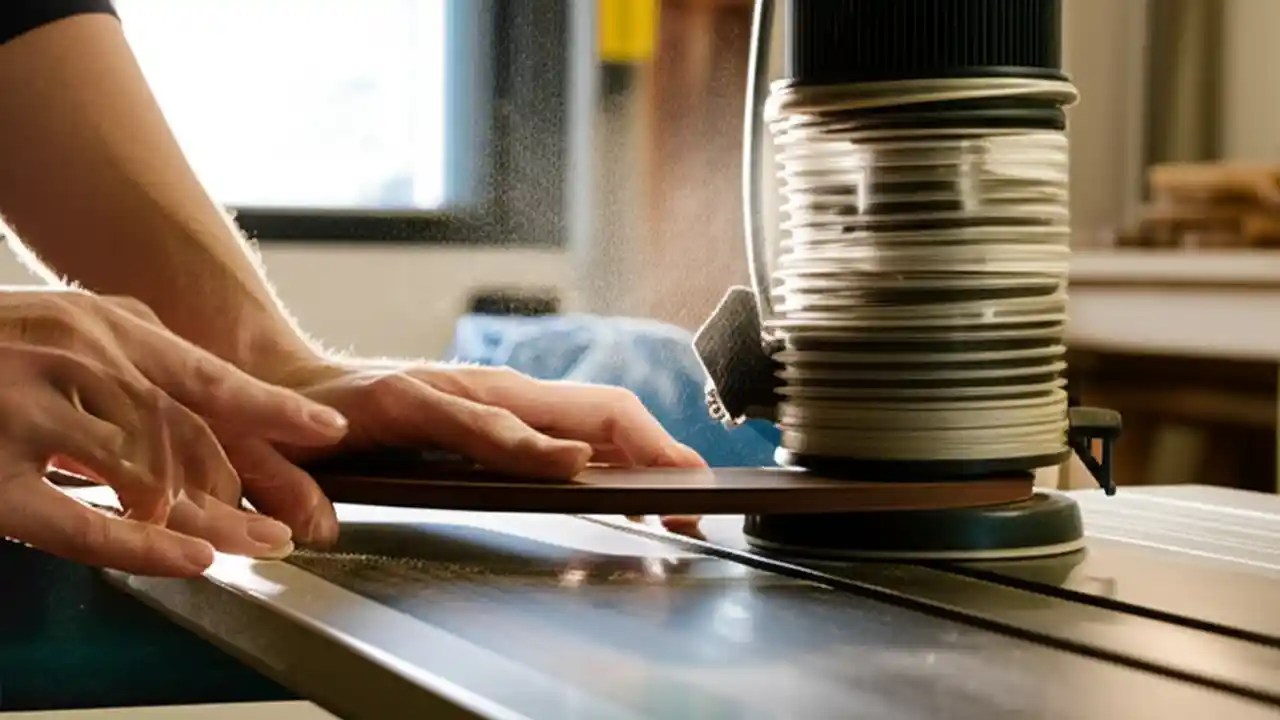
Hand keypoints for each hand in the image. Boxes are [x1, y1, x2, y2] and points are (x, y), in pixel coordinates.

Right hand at [0, 290, 350, 573]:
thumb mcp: (45, 320)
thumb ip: (116, 346)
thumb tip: (184, 381)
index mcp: (96, 325)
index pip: (208, 375)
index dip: (276, 409)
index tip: (330, 431)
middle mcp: (73, 361)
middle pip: (190, 438)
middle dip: (244, 489)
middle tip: (282, 530)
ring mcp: (26, 415)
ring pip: (151, 481)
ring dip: (209, 523)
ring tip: (245, 547)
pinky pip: (85, 526)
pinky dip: (148, 550)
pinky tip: (196, 559)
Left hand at [227, 358, 707, 545]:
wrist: (290, 377)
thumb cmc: (298, 413)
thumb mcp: (291, 446)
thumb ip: (304, 485)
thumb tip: (324, 528)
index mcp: (427, 397)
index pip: (504, 425)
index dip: (547, 453)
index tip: (587, 478)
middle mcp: (480, 389)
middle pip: (585, 405)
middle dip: (645, 445)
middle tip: (688, 495)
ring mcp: (502, 396)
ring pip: (597, 412)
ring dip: (649, 448)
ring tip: (685, 496)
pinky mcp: (511, 410)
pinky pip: (583, 426)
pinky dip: (626, 451)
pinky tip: (645, 484)